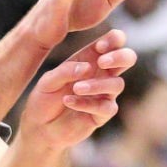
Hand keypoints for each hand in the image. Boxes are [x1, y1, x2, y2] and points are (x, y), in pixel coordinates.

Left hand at [19, 29, 135, 149]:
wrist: (39, 127)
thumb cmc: (45, 98)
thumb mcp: (48, 80)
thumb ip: (66, 71)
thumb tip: (88, 68)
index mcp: (90, 58)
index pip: (113, 42)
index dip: (114, 39)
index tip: (99, 47)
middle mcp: (101, 74)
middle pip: (128, 58)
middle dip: (119, 57)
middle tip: (102, 62)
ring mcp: (104, 94)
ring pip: (117, 84)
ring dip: (97, 84)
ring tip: (76, 88)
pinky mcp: (101, 114)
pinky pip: (106, 107)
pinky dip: (87, 103)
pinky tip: (70, 102)